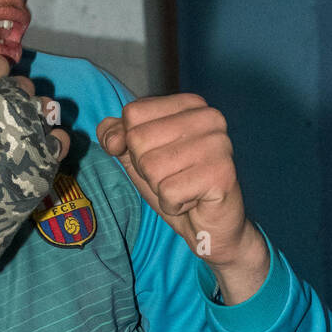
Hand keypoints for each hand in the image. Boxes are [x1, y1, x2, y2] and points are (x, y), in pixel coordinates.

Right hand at [0, 57, 67, 331]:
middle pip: (23, 86)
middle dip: (18, 99)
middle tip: (4, 123)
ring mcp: (21, 138)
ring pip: (46, 108)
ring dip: (38, 119)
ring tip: (22, 140)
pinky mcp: (41, 167)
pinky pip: (61, 139)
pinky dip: (54, 143)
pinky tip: (37, 156)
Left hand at [96, 93, 252, 266]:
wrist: (210, 227)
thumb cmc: (176, 187)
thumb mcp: (138, 158)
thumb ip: (118, 138)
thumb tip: (111, 138)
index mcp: (190, 104)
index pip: (133, 114)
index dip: (134, 146)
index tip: (161, 159)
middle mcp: (208, 117)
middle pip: (138, 140)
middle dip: (147, 170)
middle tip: (174, 178)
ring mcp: (218, 144)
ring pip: (151, 167)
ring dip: (160, 189)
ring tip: (184, 189)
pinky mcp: (221, 174)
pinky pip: (169, 192)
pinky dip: (173, 205)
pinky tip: (193, 202)